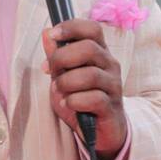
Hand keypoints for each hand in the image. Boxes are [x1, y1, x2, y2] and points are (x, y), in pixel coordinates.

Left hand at [41, 20, 127, 159]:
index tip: (53, 35)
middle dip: (62, 58)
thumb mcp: (63, 76)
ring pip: (90, 75)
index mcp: (99, 53)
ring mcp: (113, 86)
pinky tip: (68, 104)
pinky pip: (94, 99)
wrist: (97, 132)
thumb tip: (47, 33)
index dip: (72, 27)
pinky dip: (74, 101)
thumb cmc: (81, 100)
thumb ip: (56, 56)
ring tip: (59, 91)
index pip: (92, 29)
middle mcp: (110, 65)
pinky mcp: (112, 107)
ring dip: (66, 83)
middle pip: (89, 48)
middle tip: (51, 72)